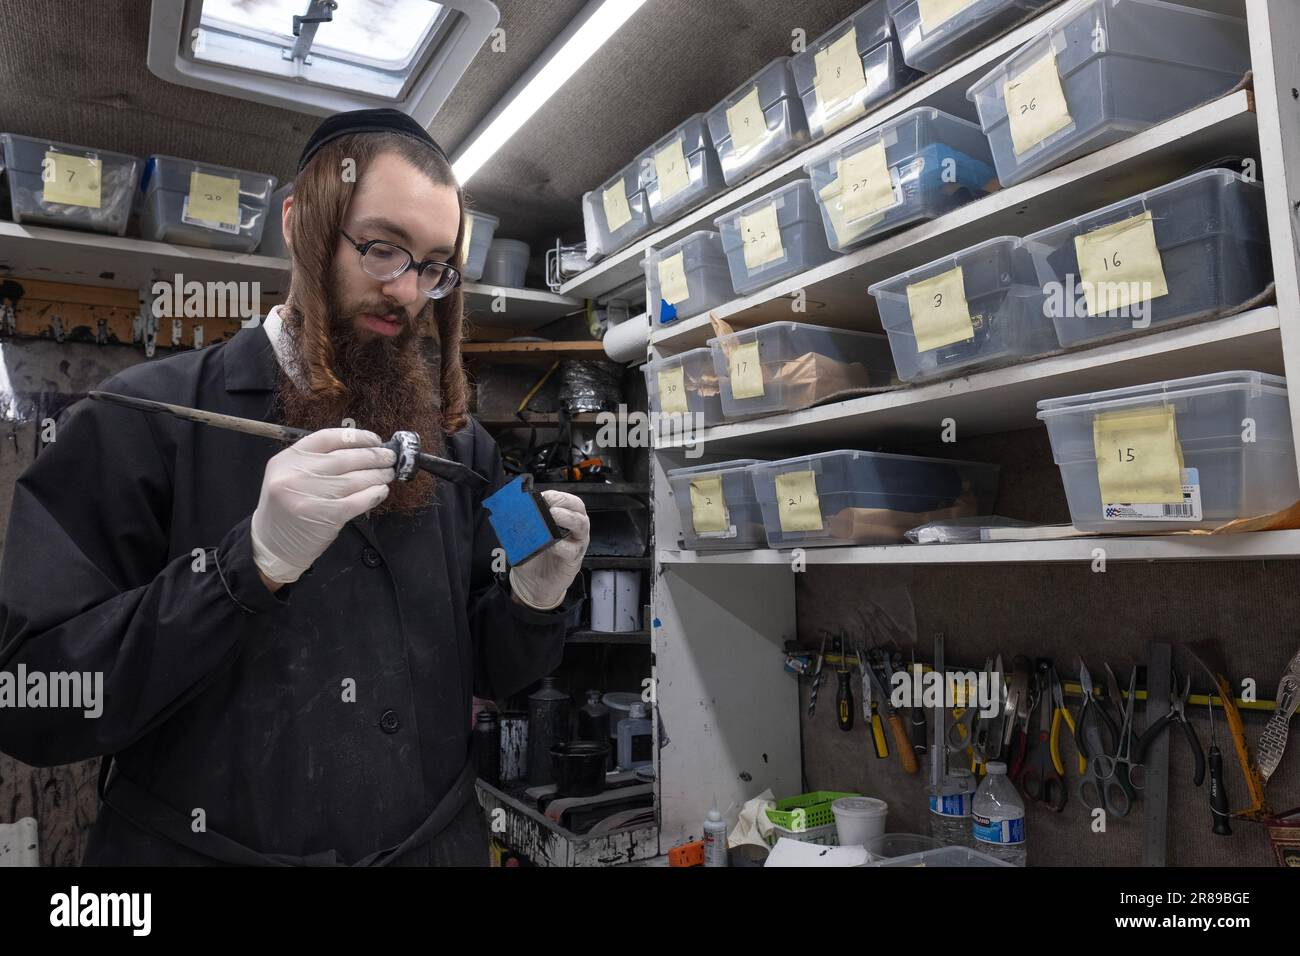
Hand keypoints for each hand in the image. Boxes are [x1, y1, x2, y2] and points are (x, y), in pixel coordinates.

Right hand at [251, 428, 395, 584]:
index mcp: (288, 459)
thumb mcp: (291, 476)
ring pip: (354, 479)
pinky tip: (381, 491)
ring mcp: (309, 495)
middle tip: (389, 457)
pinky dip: (373, 494)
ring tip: (388, 473)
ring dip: (377, 475)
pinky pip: (357, 501)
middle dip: (373, 456)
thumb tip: (362, 449)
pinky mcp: (325, 516)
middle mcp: (295, 474)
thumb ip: (318, 461)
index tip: (375, 439)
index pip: (328, 438)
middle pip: (344, 458)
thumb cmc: (288, 507)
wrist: (273, 545)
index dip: (356, 437)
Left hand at [509, 490, 588, 610]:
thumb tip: (510, 510)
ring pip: (581, 524)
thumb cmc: (533, 555)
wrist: (534, 583)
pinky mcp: (574, 559)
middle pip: (577, 507)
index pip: (565, 499)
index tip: (541, 496)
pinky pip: (571, 550)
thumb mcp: (523, 536)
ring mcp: (576, 543)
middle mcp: (574, 527)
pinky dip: (561, 545)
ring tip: (553, 515)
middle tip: (549, 504)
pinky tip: (552, 545)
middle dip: (563, 501)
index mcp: (563, 517)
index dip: (555, 495)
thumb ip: (520, 523)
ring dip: (567, 518)